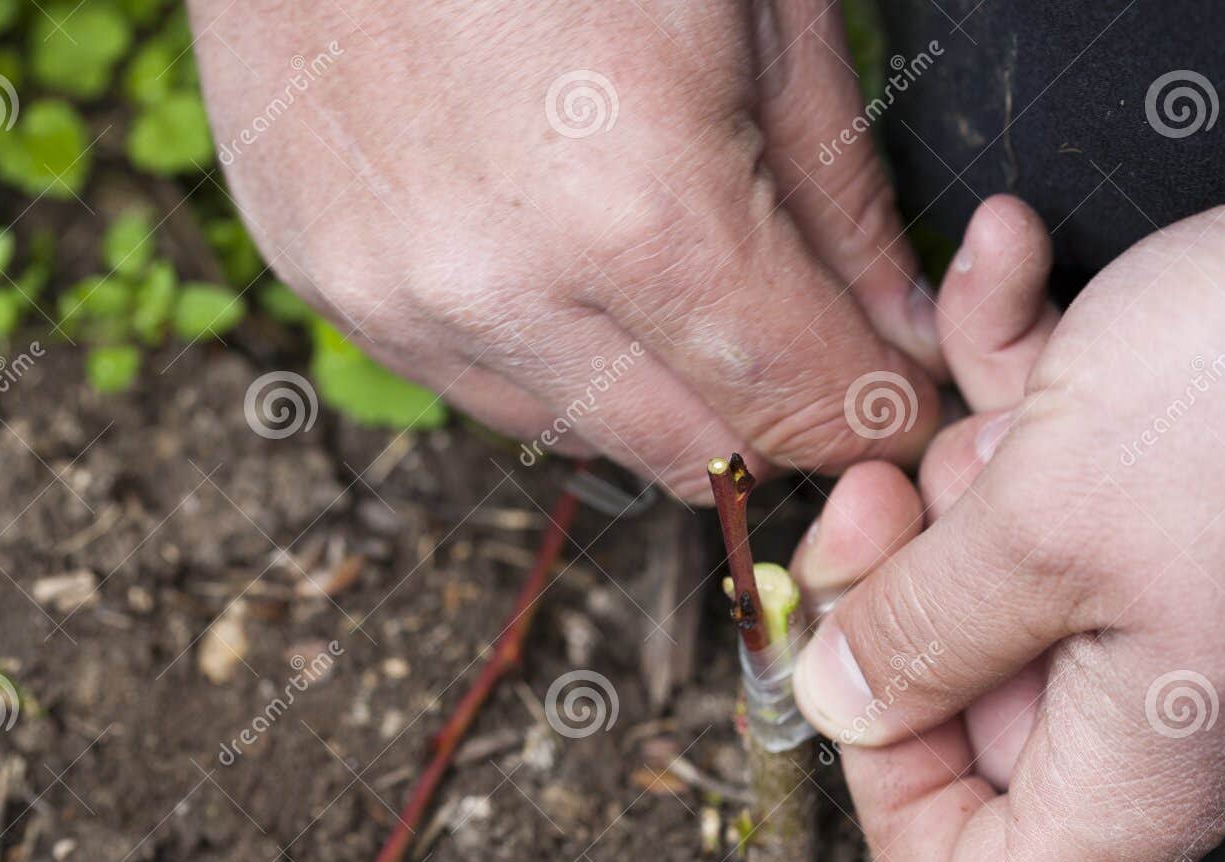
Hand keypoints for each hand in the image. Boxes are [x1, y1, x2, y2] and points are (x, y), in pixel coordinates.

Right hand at [190, 0, 941, 499]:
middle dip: (770, 414)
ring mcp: (401, 293)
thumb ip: (838, 193)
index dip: (872, 409)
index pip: (801, 403)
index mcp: (641, 207)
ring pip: (584, 436)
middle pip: (697, 454)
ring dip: (653, 390)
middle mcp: (507, 286)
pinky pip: (477, 384)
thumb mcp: (761, 4)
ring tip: (663, 275)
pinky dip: (545, 355)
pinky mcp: (326, 279)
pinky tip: (555, 258)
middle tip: (793, 340)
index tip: (891, 390)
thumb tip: (898, 327)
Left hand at [793, 116, 1224, 861]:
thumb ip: (919, 631)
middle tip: (882, 492)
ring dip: (960, 462)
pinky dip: (1017, 373)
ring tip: (1007, 384)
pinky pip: (1052, 464)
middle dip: (893, 586)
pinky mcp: (1180, 505)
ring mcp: (1170, 602)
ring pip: (990, 571)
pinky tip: (1011, 268)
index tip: (865, 678)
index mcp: (1130, 773)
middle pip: (954, 708)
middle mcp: (1154, 707)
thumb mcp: (1046, 525)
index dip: (889, 806)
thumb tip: (839, 698)